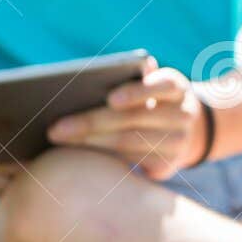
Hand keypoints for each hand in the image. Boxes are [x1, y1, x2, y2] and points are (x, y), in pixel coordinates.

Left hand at [46, 57, 207, 180]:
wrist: (186, 130)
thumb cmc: (152, 99)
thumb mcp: (150, 83)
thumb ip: (132, 76)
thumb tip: (96, 74)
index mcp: (177, 87)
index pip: (162, 85)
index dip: (138, 92)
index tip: (111, 99)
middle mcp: (183, 115)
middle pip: (135, 119)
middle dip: (92, 123)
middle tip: (55, 128)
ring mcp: (178, 143)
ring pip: (128, 144)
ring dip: (90, 142)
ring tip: (59, 140)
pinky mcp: (166, 167)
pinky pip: (129, 163)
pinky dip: (100, 157)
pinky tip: (75, 154)